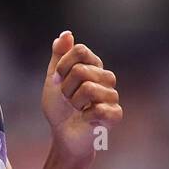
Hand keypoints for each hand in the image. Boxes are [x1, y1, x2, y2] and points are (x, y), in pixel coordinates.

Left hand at [41, 30, 123, 161]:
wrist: (63, 135)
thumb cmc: (59, 108)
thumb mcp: (53, 79)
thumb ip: (59, 56)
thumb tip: (66, 33)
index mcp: (93, 66)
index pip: (80, 50)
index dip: (63, 66)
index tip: (58, 80)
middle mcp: (106, 78)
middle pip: (81, 70)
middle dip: (65, 88)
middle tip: (68, 99)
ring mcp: (112, 96)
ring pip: (88, 88)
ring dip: (74, 102)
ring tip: (77, 109)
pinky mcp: (115, 114)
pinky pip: (99, 108)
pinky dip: (85, 116)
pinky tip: (86, 119)